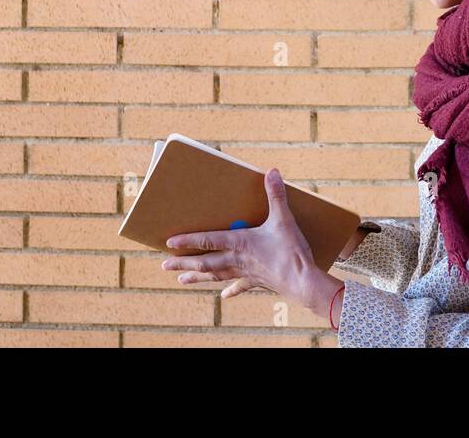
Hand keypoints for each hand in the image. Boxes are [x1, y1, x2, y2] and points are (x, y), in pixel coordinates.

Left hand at [161, 168, 344, 321]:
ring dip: (197, 277)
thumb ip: (275, 195)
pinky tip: (223, 296)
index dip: (187, 241)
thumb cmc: (291, 250)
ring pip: (215, 275)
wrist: (302, 281)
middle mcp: (237, 258)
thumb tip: (272, 172)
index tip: (168, 243)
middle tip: (165, 266)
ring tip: (181, 280)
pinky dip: (230, 291)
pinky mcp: (256, 282)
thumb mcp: (283, 219)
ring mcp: (245, 272)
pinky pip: (239, 286)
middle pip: (204, 262)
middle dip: (183, 263)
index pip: (206, 240)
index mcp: (239, 242)